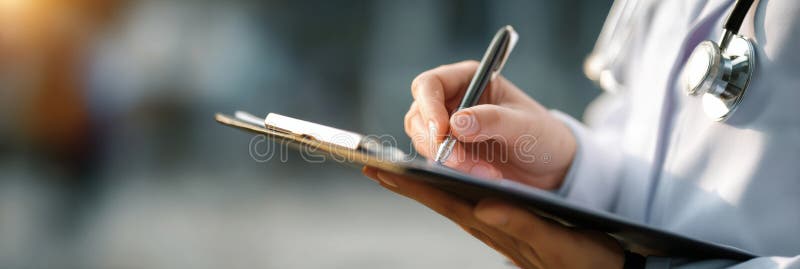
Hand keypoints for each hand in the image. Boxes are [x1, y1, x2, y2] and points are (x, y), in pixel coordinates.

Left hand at [363, 167, 623, 268]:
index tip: (382, 170)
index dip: (413, 186)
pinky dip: (449, 192)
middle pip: (440, 200)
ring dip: (423, 186)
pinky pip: (469, 206)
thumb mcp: (559, 242)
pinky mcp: (508, 227)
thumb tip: (483, 207)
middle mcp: (489, 227)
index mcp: (497, 227)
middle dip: (407, 183)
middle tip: (373, 165)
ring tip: (397, 171)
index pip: (445, 202)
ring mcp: (496, 228)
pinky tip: (443, 184)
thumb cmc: (586, 258)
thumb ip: (522, 226)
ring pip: (451, 202)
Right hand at [407, 60, 575, 188]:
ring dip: (449, 160)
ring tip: (485, 172)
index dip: (429, 106)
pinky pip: (435, 162)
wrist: (551, 167)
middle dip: (437, 142)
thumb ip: (493, 120)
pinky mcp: (448, 153)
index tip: (442, 131)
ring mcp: (447, 128)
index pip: (430, 84)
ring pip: (424, 141)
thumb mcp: (524, 126)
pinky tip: (482, 176)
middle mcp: (452, 100)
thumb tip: (456, 123)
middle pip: (419, 116)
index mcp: (469, 79)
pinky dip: (454, 172)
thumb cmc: (541, 135)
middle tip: (460, 162)